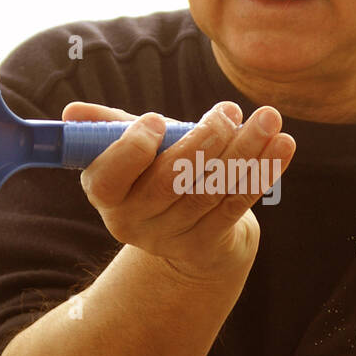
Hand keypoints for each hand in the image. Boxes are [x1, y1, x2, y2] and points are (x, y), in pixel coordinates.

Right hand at [61, 98, 294, 280]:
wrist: (190, 229)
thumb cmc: (157, 171)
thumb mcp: (131, 148)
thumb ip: (108, 127)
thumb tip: (72, 112)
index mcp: (106, 192)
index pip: (110, 177)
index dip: (131, 150)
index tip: (156, 119)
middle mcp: (133, 221)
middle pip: (169, 182)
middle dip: (203, 142)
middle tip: (229, 111)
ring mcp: (172, 237)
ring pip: (209, 191)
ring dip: (243, 151)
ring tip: (268, 118)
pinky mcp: (208, 244)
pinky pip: (237, 205)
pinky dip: (262, 173)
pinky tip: (282, 146)